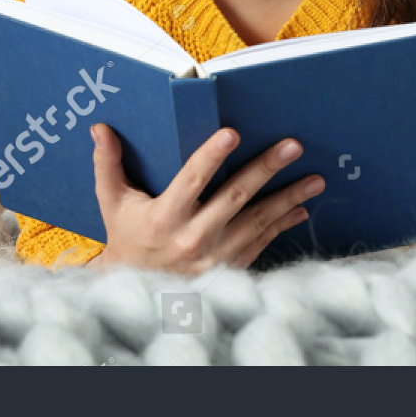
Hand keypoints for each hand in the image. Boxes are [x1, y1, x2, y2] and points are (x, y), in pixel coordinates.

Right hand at [87, 123, 323, 272]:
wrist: (137, 289)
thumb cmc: (126, 236)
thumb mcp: (111, 203)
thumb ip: (107, 164)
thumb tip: (100, 127)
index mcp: (163, 219)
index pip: (190, 181)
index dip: (211, 157)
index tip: (232, 133)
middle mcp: (192, 239)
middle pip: (235, 198)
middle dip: (266, 169)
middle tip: (293, 144)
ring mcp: (215, 257)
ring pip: (257, 221)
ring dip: (289, 199)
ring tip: (315, 178)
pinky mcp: (230, 269)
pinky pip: (262, 243)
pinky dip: (283, 224)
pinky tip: (302, 208)